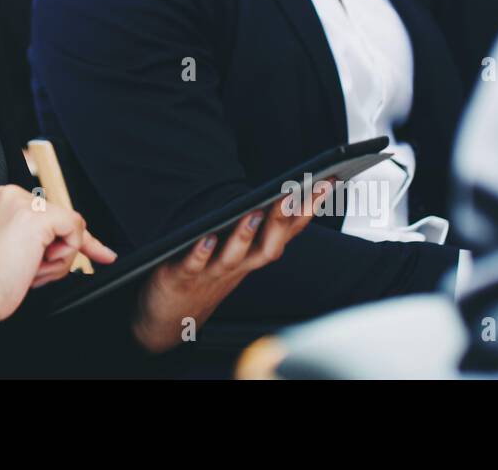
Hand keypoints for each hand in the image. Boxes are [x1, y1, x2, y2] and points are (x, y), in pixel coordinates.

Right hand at [0, 184, 116, 320]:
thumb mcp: (17, 251)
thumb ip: (43, 238)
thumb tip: (83, 240)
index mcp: (5, 201)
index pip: (52, 214)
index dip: (72, 239)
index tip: (102, 253)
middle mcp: (12, 195)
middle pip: (64, 221)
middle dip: (65, 253)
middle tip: (36, 271)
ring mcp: (24, 204)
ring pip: (71, 227)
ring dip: (59, 261)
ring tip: (28, 270)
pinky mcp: (36, 217)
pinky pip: (74, 229)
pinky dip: (66, 253)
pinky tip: (39, 262)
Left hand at [131, 183, 328, 352]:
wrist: (170, 318)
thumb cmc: (207, 276)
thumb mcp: (239, 251)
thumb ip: (258, 226)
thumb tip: (282, 189)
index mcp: (254, 256)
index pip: (288, 230)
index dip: (309, 207)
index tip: (327, 179)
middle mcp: (239, 266)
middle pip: (268, 246)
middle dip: (282, 220)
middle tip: (292, 193)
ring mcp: (212, 273)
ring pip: (234, 256)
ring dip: (245, 236)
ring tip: (253, 213)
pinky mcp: (182, 277)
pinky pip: (193, 265)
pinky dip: (201, 253)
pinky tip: (206, 238)